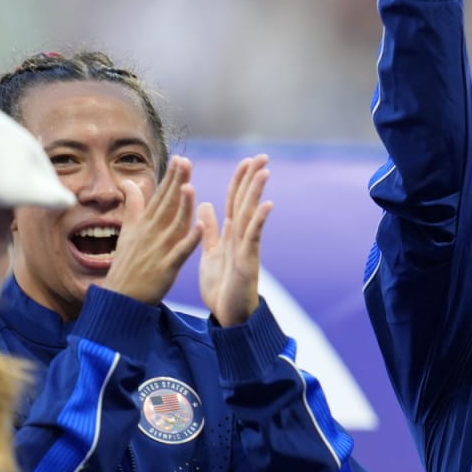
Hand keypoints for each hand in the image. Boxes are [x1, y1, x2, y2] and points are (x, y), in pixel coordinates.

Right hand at [102, 157, 201, 305]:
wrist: (122, 297)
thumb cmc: (127, 263)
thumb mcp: (128, 232)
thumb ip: (133, 206)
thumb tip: (128, 182)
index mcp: (146, 224)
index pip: (160, 196)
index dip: (171, 178)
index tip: (180, 159)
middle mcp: (152, 233)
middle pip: (167, 204)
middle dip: (177, 183)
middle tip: (186, 162)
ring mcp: (159, 250)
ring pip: (175, 224)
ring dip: (183, 205)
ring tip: (190, 186)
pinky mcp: (167, 267)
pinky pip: (181, 250)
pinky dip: (190, 238)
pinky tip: (200, 225)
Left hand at [198, 155, 273, 327]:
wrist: (228, 316)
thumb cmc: (221, 286)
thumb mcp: (211, 252)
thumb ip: (210, 230)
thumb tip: (205, 206)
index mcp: (230, 233)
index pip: (235, 200)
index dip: (240, 180)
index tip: (246, 160)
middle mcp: (241, 237)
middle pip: (246, 201)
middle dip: (252, 179)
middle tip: (262, 156)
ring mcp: (246, 248)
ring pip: (251, 215)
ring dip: (257, 193)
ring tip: (264, 172)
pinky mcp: (248, 261)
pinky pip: (253, 238)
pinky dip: (259, 221)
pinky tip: (265, 205)